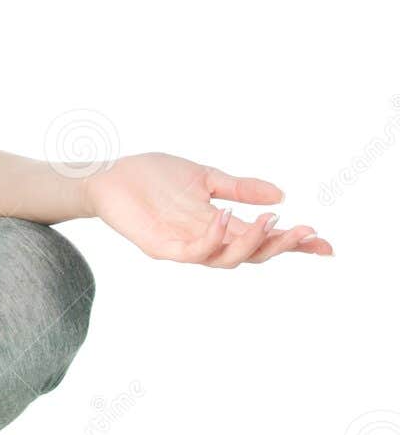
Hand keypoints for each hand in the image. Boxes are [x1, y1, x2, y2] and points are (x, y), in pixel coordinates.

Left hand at [82, 152, 333, 264]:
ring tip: (270, 220)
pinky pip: (193, 252)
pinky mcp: (162, 248)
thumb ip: (239, 188)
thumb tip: (282, 194)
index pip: (262, 239)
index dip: (294, 244)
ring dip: (252, 243)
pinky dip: (213, 238)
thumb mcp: (205, 177)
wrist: (109, 176)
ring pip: (228, 259)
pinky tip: (224, 217)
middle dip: (282, 246)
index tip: (325, 245)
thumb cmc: (153, 177)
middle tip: (305, 231)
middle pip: (253, 254)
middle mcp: (207, 240)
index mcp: (220, 225)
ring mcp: (185, 247)